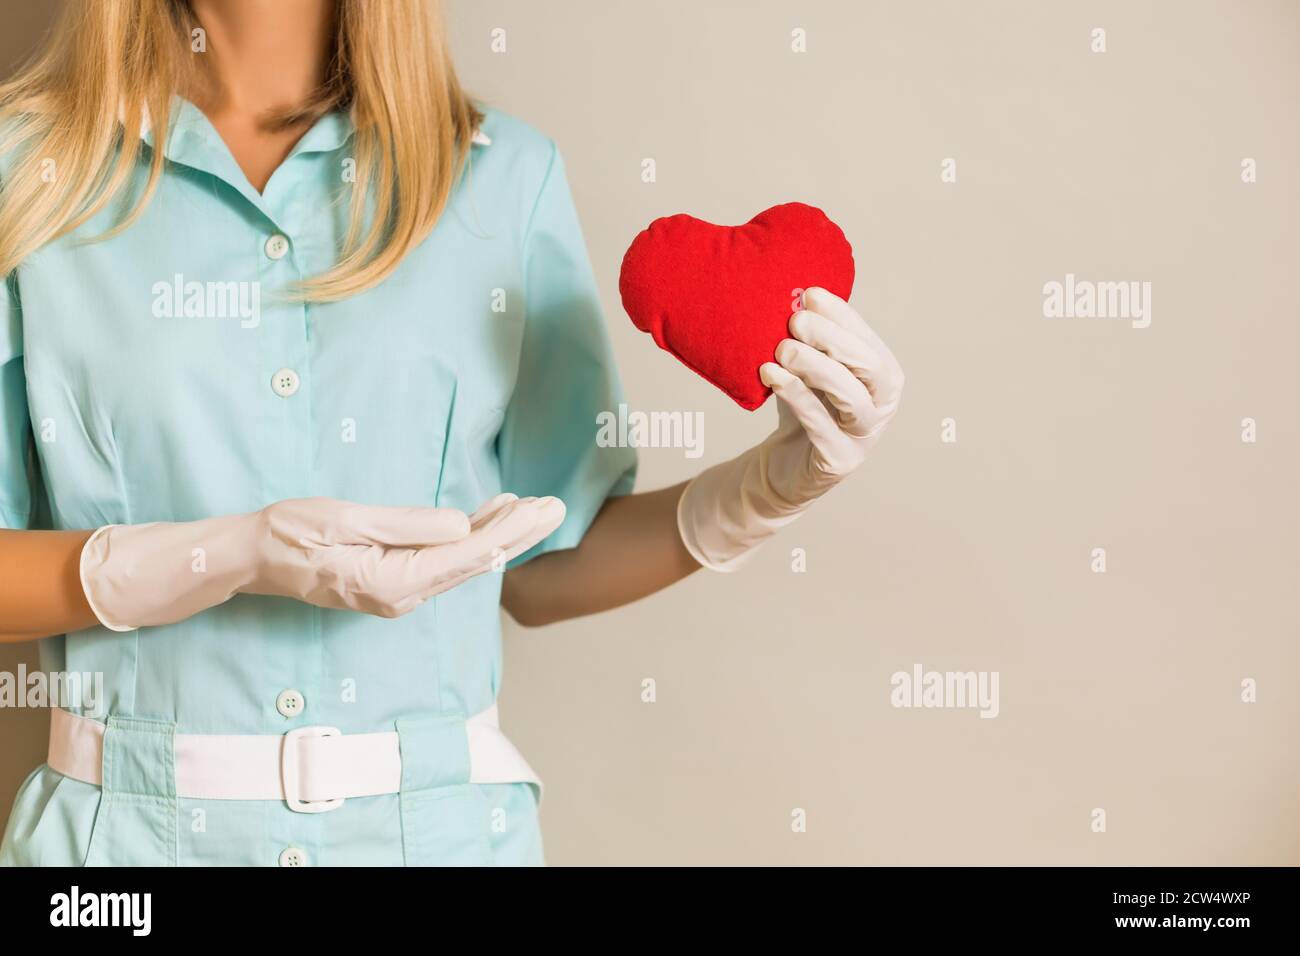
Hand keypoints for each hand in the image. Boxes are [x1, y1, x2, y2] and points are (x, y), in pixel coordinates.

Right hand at [248, 493, 564, 616]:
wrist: (255, 558)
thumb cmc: (292, 533)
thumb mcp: (346, 519)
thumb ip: (406, 526)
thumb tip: (464, 526)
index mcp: (394, 581)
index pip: (468, 555)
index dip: (511, 531)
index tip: (543, 510)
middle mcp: (404, 596)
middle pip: (476, 563)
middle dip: (519, 534)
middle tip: (557, 507)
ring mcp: (400, 594)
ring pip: (464, 563)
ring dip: (500, 535)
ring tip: (535, 507)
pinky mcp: (395, 584)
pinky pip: (444, 563)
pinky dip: (472, 539)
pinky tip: (493, 518)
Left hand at [676, 286, 902, 570]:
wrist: (783, 466)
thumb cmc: (802, 407)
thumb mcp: (808, 368)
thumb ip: (810, 339)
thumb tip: (794, 295)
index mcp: (883, 377)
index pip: (869, 340)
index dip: (842, 316)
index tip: (810, 293)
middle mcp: (882, 406)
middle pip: (869, 367)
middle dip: (834, 339)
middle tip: (795, 321)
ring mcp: (864, 437)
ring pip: (851, 397)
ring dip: (816, 367)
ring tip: (781, 348)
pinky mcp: (838, 460)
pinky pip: (821, 425)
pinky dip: (795, 395)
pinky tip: (770, 374)